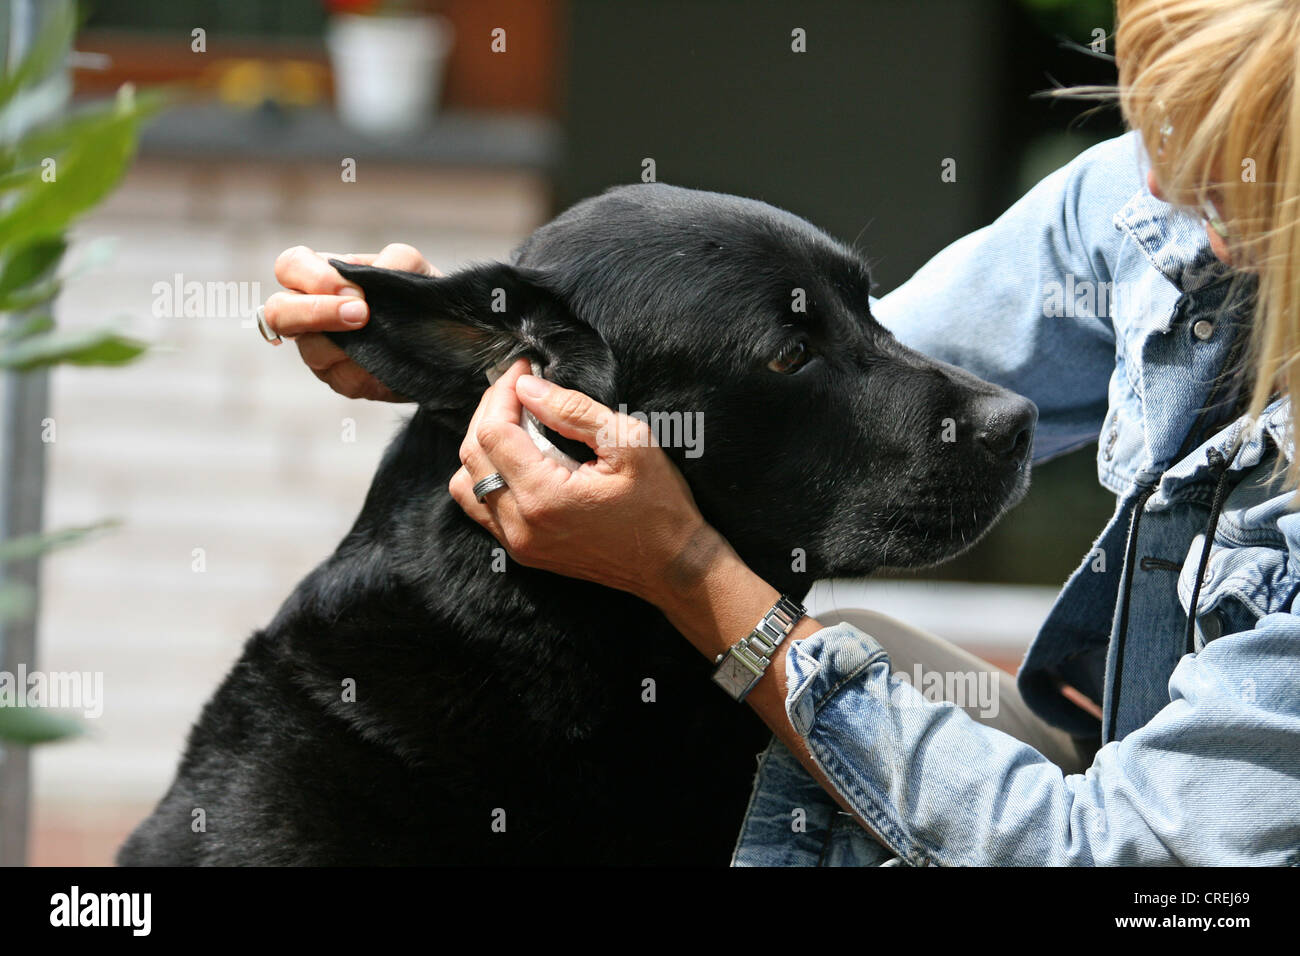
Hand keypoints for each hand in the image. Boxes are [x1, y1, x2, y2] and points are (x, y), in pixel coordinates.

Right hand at [264, 243, 440, 400]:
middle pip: (279, 311)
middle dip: (316, 311)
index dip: (315, 277)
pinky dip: (363, 369)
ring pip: (309, 349)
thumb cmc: (416, 293)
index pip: (290, 266)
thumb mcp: (411, 267)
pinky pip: (341, 377)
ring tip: (378, 336)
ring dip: (344, 343)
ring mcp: (320, 349)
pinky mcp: (341, 380)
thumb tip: (377, 275)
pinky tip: (384, 360)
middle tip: (360, 313)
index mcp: (319, 277)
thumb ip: (394, 261)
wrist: (445, 335)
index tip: (356, 290)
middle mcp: (310, 313)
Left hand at [448, 358, 731, 605]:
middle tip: (518, 388)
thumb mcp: (629, 443)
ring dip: (482, 446)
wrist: (672, 566)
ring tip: (514, 422)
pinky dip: (489, 476)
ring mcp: (518, 543)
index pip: (493, 432)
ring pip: (466, 485)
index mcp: (543, 496)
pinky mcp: (524, 552)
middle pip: (472, 455)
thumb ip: (573, 411)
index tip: (523, 370)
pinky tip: (519, 458)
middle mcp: (520, 524)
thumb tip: (528, 387)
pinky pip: (483, 509)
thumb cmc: (660, 505)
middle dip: (489, 411)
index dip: (502, 393)